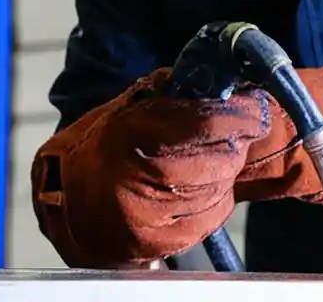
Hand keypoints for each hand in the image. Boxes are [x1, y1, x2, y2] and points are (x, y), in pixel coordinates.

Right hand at [31, 37, 272, 266]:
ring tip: (195, 161)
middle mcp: (139, 176)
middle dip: (232, 142)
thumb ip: (176, 93)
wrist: (69, 200)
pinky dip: (214, 199)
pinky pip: (214, 213)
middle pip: (222, 157)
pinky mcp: (163, 242)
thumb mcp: (132, 106)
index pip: (206, 124)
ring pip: (221, 186)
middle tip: (226, 132)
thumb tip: (225, 81)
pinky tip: (191, 188)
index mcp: (131, 132)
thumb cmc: (104, 146)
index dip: (239, 115)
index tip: (253, 108)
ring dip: (221, 170)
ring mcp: (151, 214)